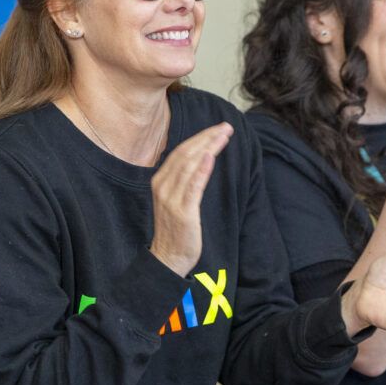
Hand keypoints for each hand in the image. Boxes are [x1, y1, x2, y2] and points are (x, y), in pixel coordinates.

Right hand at [149, 122, 233, 276]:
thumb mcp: (175, 199)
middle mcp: (162, 186)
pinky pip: (192, 187)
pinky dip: (201, 169)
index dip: (199, 138)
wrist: (168, 258)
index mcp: (160, 181)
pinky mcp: (182, 212)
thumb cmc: (176, 229)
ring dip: (208, 147)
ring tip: (224, 136)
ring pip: (189, 165)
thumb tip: (201, 160)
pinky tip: (210, 156)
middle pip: (185, 154)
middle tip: (226, 127)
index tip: (217, 128)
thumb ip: (184, 180)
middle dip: (206, 138)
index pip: (181, 152)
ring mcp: (171, 199)